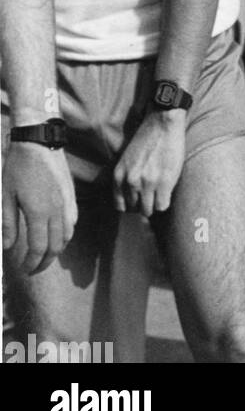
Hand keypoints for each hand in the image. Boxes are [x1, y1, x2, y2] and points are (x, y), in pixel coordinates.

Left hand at [2, 142, 76, 273]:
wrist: (39, 140)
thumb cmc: (19, 167)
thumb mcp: (6, 196)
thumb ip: (8, 224)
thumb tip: (7, 247)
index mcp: (39, 212)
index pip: (38, 248)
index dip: (31, 263)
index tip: (24, 270)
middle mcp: (57, 210)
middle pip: (55, 246)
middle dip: (45, 262)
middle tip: (34, 269)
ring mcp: (67, 201)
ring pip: (67, 235)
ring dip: (57, 250)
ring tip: (45, 256)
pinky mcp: (71, 194)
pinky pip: (73, 221)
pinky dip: (66, 234)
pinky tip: (57, 235)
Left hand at [113, 112, 186, 217]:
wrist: (162, 123)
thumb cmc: (146, 138)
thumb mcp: (127, 159)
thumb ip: (126, 177)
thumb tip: (133, 197)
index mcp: (119, 176)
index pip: (120, 206)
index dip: (131, 205)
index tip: (139, 200)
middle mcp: (130, 182)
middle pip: (135, 209)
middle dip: (143, 204)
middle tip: (152, 196)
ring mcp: (147, 183)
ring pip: (148, 210)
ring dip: (154, 204)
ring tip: (160, 194)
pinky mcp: (164, 182)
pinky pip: (162, 205)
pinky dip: (165, 201)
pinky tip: (167, 191)